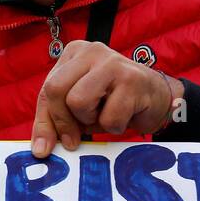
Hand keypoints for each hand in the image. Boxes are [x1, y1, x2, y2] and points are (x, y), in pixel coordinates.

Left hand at [31, 40, 183, 157]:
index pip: (46, 89)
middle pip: (55, 90)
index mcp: (73, 53)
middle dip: (64, 121)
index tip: (45, 148)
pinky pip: (108, 118)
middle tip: (77, 136)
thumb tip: (40, 150)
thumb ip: (56, 122)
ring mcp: (112, 62)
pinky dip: (115, 126)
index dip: (45, 122)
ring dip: (92, 121)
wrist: (159, 99)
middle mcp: (91, 50)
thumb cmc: (114, 102)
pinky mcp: (131, 79)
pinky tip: (126, 114)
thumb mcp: (79, 108)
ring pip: (78, 102)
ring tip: (106, 114)